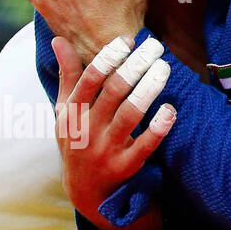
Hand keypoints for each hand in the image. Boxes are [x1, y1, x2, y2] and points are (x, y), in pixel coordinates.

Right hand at [53, 35, 174, 229]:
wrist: (85, 190)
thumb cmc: (77, 138)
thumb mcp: (65, 110)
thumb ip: (67, 75)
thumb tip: (59, 39)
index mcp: (72, 113)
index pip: (89, 80)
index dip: (109, 57)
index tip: (129, 39)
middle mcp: (87, 130)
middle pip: (113, 92)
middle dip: (135, 66)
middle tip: (156, 46)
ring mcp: (106, 149)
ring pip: (130, 115)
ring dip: (149, 89)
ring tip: (164, 68)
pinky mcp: (126, 166)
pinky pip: (145, 145)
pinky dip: (158, 127)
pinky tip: (171, 108)